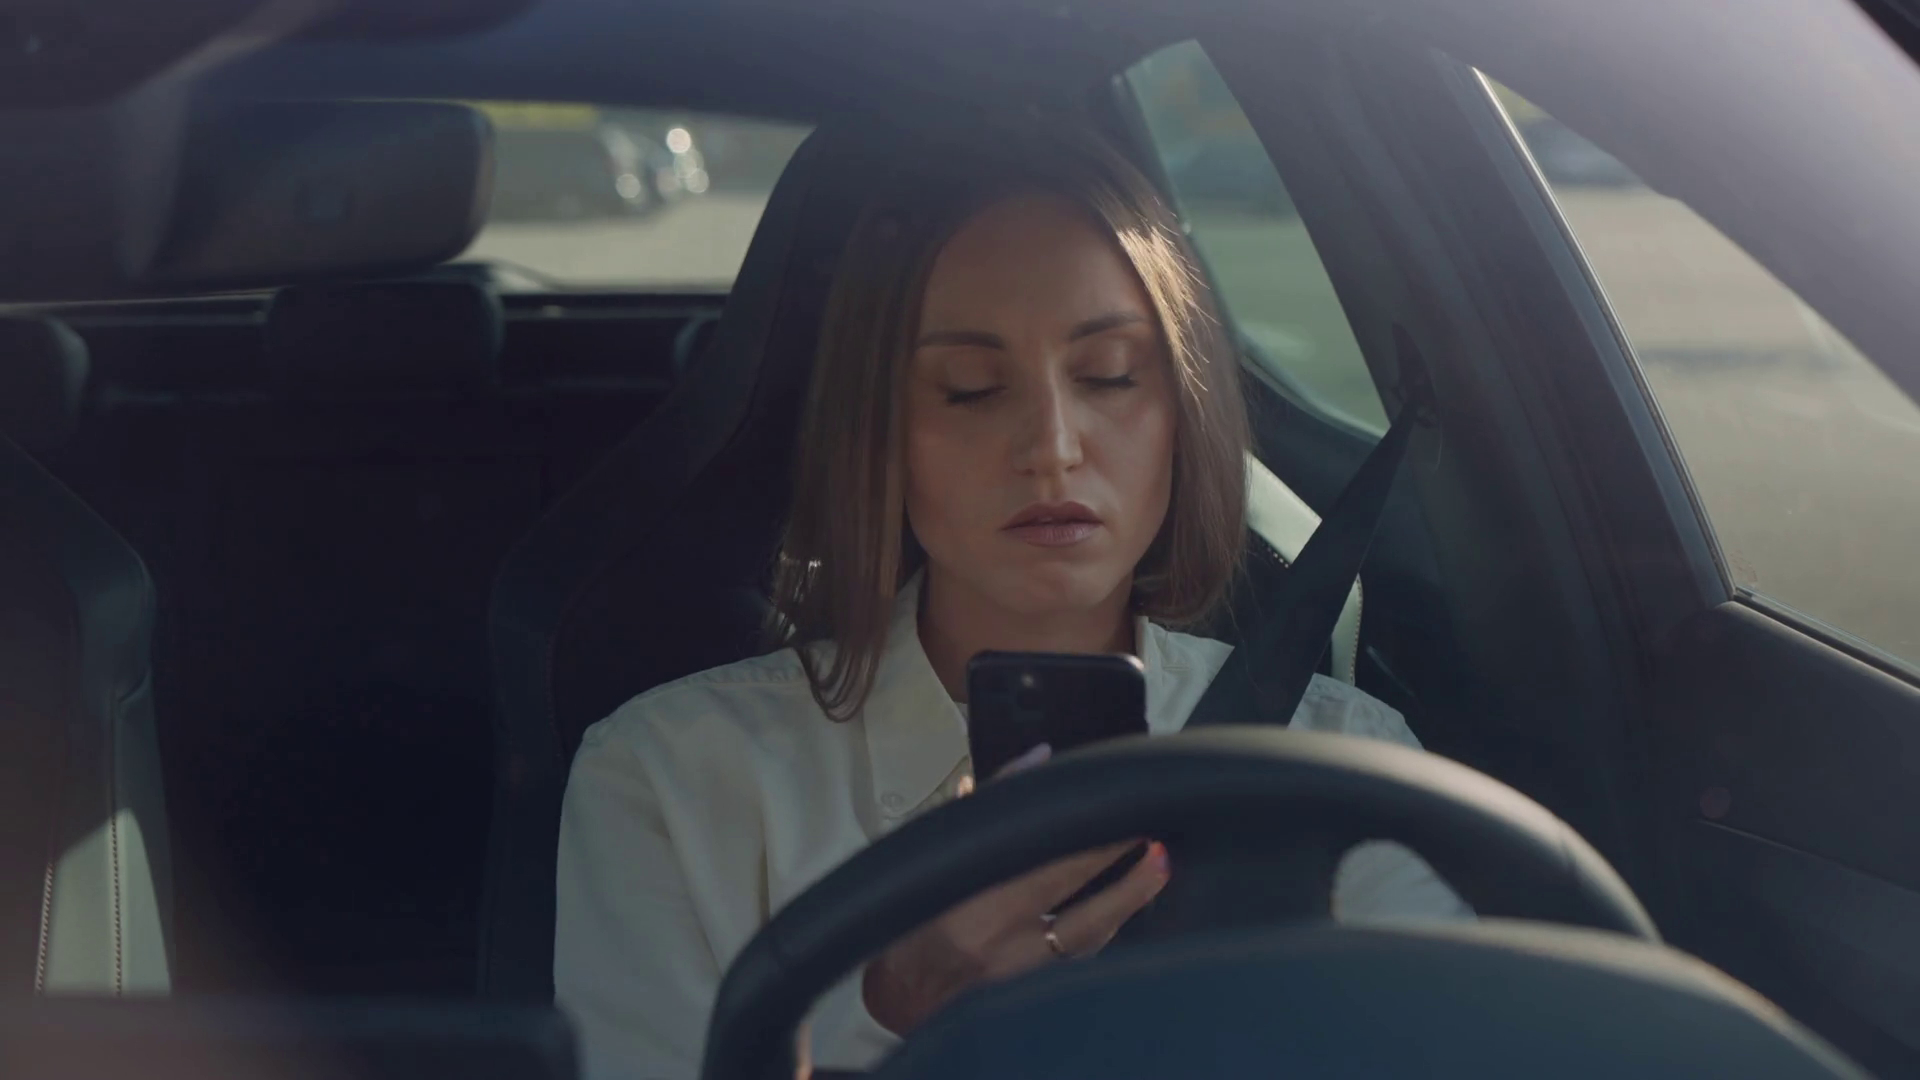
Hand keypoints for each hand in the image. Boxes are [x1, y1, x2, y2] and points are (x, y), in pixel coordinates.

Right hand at [861, 744, 1171, 1034]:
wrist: (905, 989)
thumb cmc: (916, 912)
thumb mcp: (933, 846)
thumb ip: (986, 801)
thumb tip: (1039, 757)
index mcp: (971, 906)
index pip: (1044, 864)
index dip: (1091, 838)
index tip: (1119, 808)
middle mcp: (999, 947)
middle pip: (1080, 905)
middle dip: (1124, 866)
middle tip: (1154, 830)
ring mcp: (1021, 976)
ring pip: (1090, 938)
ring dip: (1128, 899)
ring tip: (1158, 864)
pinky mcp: (1034, 993)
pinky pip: (1082, 959)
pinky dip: (1105, 929)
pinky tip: (1125, 906)